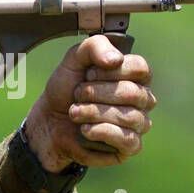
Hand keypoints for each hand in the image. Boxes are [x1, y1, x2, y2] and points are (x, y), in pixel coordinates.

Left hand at [22, 34, 154, 171]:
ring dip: (94, 112)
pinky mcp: (130, 146)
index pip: (140, 68)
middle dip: (97, 93)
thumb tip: (115, 59)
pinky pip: (128, 140)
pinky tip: (85, 129)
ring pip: (129, 117)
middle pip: (133, 93)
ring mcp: (139, 123)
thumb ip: (95, 46)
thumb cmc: (67, 89)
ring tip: (75, 112)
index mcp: (135, 76)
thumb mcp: (74, 59)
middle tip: (77, 93)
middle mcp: (142, 99)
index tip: (89, 73)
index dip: (112, 71)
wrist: (50, 120)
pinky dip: (101, 132)